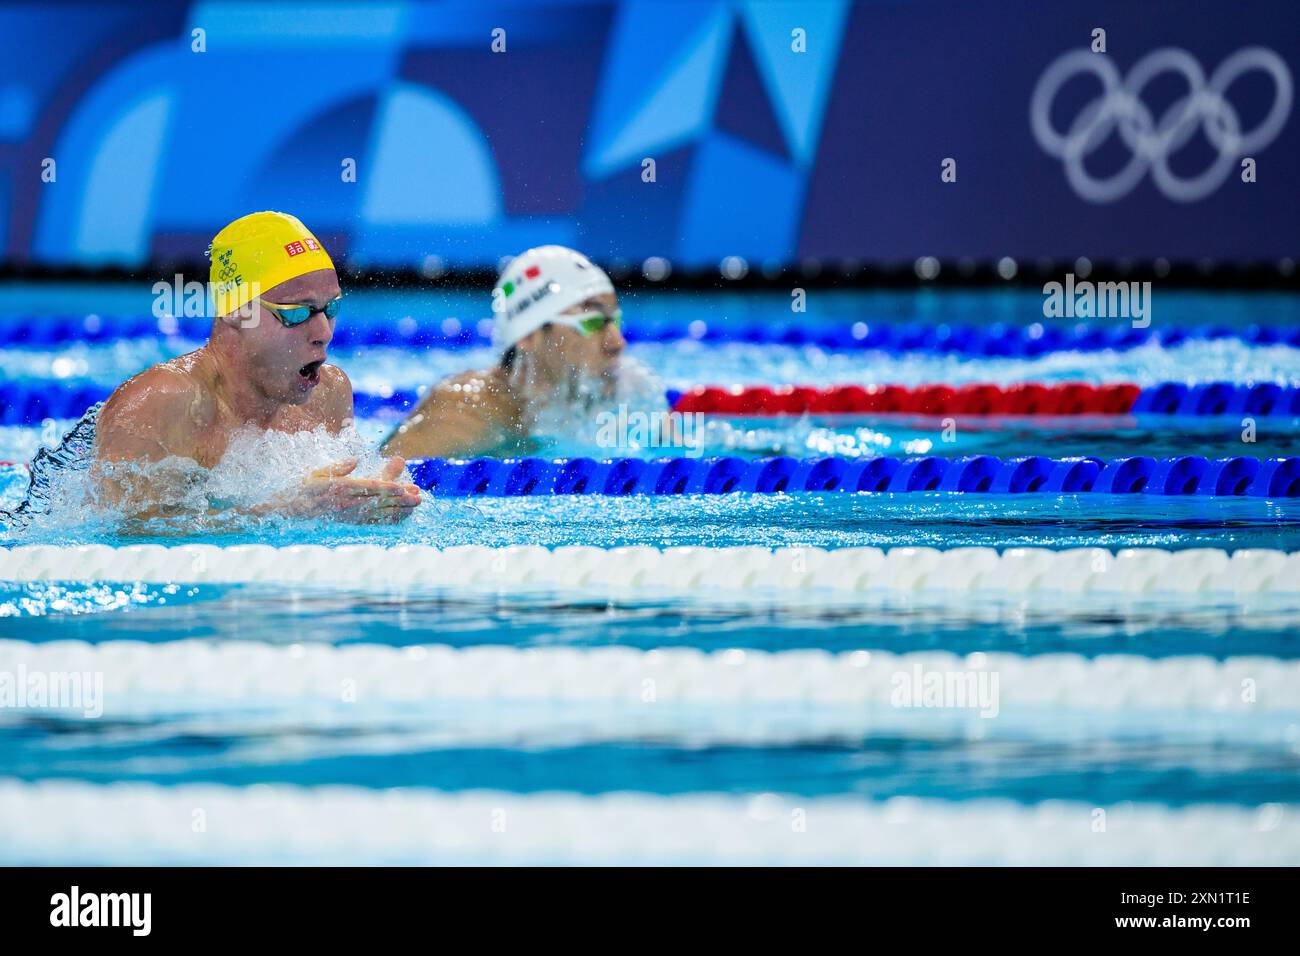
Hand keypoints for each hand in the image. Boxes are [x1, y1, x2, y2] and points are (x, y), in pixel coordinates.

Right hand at [280, 457, 420, 523]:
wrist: (294, 510)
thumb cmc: (307, 487)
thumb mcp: (318, 472)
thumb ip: (338, 467)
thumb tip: (354, 460)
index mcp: (340, 488)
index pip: (367, 487)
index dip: (386, 488)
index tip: (401, 487)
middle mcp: (347, 503)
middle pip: (378, 501)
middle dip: (400, 499)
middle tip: (418, 496)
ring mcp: (351, 514)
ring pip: (380, 512)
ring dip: (400, 508)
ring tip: (417, 504)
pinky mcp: (352, 521)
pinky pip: (374, 521)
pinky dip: (391, 518)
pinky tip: (404, 515)